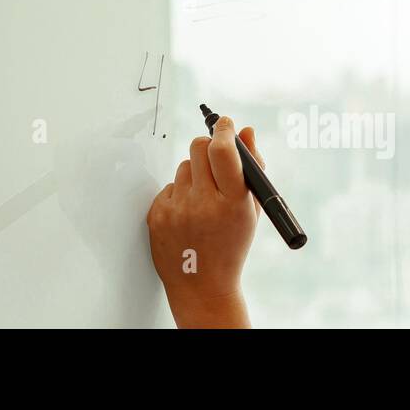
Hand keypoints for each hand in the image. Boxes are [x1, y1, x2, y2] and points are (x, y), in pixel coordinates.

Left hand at [147, 116, 265, 328]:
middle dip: (208, 145)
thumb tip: (246, 131)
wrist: (203, 285)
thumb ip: (252, 168)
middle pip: (198, 147)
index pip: (223, 151)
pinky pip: (169, 186)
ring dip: (194, 173)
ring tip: (203, 198)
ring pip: (183, 166)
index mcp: (233, 202)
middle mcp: (204, 204)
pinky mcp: (157, 215)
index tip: (225, 124)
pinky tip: (188, 214)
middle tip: (214, 154)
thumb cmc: (232, 245)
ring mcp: (177, 210)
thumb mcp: (251, 210)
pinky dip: (180, 194)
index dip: (223, 131)